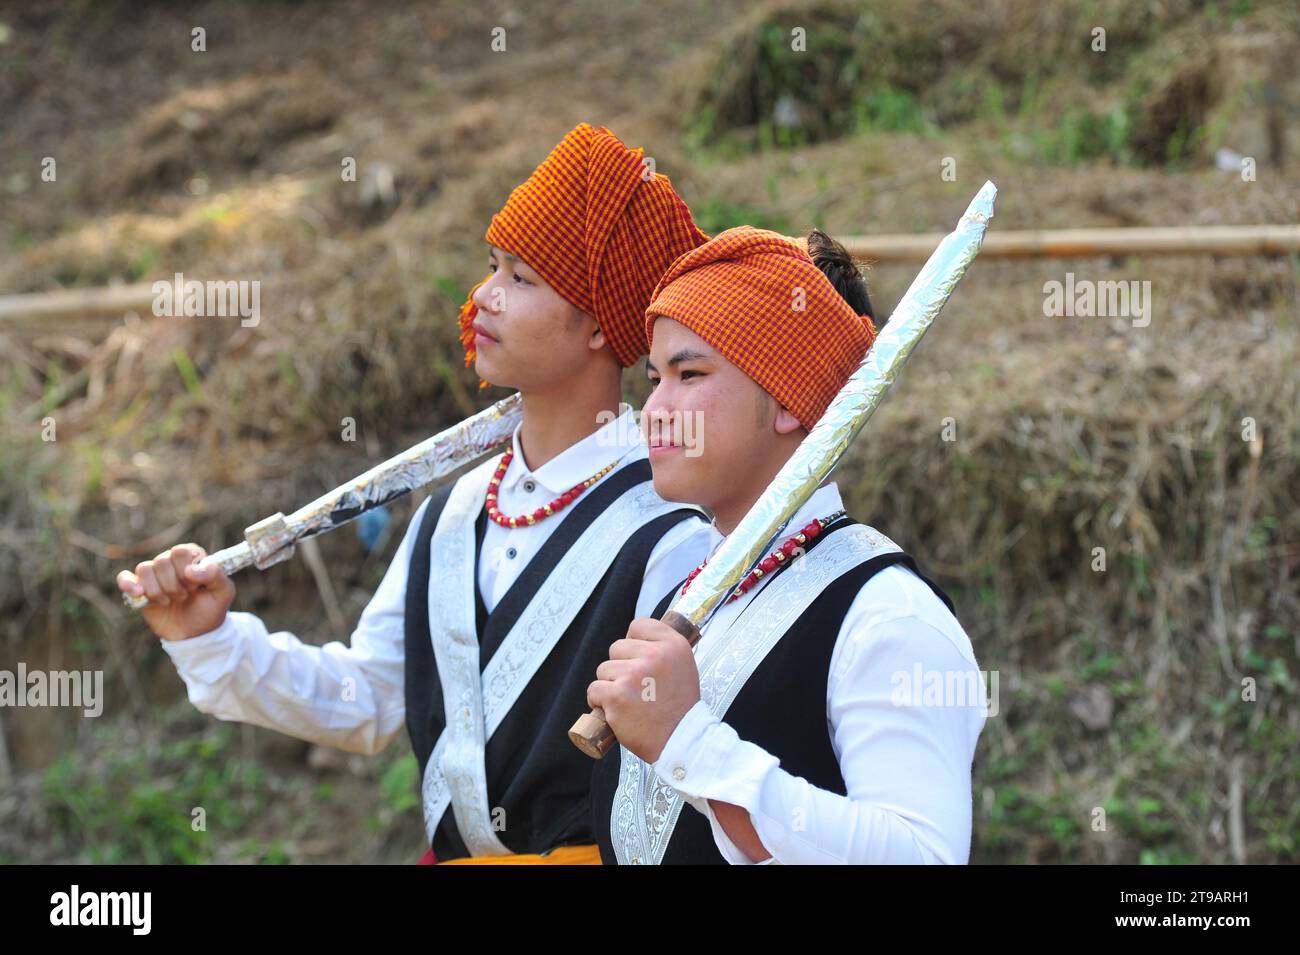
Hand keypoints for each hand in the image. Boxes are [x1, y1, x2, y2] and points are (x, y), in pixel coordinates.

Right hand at [116, 543, 235, 641]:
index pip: (180, 551)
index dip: (186, 571)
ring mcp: (154, 575)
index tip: (195, 586)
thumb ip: (214, 575)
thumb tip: (190, 570)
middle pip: (161, 561)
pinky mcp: (139, 589)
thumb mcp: (224, 592)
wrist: (196, 633)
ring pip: (144, 569)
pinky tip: (138, 593)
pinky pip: (125, 578)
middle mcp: (171, 561)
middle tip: (185, 596)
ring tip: (170, 602)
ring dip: (158, 591)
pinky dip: (128, 584)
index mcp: (192, 556)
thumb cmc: (211, 608)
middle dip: (174, 585)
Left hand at [586, 617, 699, 763]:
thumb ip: (663, 649)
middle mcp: (654, 655)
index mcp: (673, 644)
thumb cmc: (680, 708)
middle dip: (621, 667)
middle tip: (637, 688)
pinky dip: (598, 702)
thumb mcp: (683, 666)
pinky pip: (594, 689)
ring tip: (629, 702)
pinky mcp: (616, 695)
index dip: (633, 643)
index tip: (639, 660)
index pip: (638, 625)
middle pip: (616, 648)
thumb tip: (635, 639)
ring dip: (610, 685)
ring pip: (604, 670)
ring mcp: (633, 674)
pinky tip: (614, 711)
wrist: (681, 741)